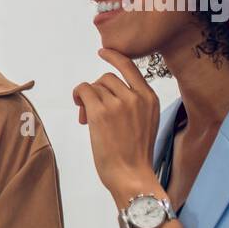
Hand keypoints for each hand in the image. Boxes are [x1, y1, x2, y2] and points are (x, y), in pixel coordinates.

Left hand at [72, 49, 162, 202]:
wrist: (132, 175)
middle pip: (107, 78)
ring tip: (87, 119)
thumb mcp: (145, 123)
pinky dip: (78, 97)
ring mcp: (119, 103)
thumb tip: (105, 95)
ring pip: (94, 86)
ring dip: (86, 99)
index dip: (114, 57)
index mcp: (150, 98)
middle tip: (91, 112)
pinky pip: (83, 90)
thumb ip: (132, 105)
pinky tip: (81, 112)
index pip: (131, 67)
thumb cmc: (135, 155)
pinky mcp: (101, 112)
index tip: (103, 52)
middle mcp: (136, 97)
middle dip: (97, 92)